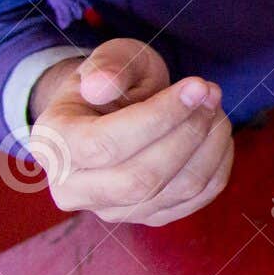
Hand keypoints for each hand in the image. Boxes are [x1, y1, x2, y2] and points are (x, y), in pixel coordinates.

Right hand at [26, 39, 233, 225]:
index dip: (158, 117)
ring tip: (215, 107)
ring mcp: (113, 209)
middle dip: (189, 132)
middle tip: (211, 94)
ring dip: (210, 146)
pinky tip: (218, 133)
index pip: (105, 145)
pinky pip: (196, 199)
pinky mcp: (150, 216)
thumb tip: (102, 85)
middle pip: (141, 178)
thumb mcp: (110, 59)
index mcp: (55, 145)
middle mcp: (73, 188)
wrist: (116, 110)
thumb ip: (108, 66)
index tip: (196, 86)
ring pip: (176, 190)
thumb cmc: (115, 82)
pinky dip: (218, 164)